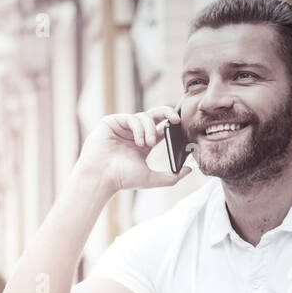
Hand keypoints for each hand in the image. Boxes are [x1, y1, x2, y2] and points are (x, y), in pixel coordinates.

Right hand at [76, 106, 193, 192]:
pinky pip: (132, 117)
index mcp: (143, 144)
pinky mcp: (112, 122)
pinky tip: (138, 141)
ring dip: (150, 129)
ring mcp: (123, 126)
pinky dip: (139, 127)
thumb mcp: (151, 178)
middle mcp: (134, 133)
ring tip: (147, 144)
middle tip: (176, 120)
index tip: (181, 126)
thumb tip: (190, 169)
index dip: (172, 125)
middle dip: (168, 113)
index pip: (161, 128)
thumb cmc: (122, 179)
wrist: (101, 177)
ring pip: (145, 117)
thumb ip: (172, 176)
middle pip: (155, 115)